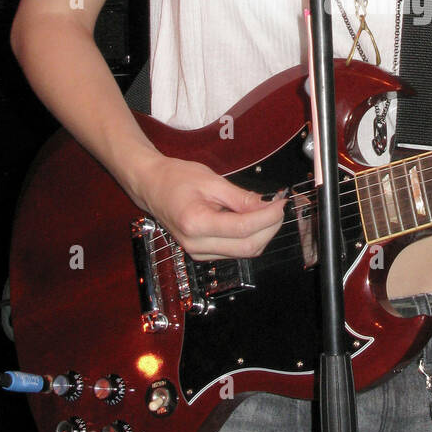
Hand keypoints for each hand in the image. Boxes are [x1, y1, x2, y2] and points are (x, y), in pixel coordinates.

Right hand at [128, 152, 287, 260]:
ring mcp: (198, 252)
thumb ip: (241, 197)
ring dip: (262, 234)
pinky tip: (252, 219)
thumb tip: (268, 205)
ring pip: (244, 252)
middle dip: (270, 227)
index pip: (243, 228)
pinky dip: (249, 237)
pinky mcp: (201, 253)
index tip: (281, 203)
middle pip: (247, 246)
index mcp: (196, 223)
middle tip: (278, 206)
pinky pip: (234, 251)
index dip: (268, 217)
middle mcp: (196, 244)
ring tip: (267, 211)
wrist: (150, 186)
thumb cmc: (175, 178)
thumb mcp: (211, 181)